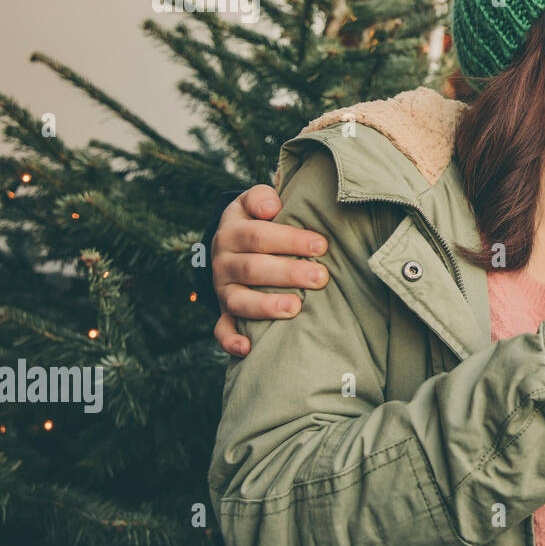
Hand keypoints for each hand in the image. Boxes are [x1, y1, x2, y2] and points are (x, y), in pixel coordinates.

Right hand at [211, 184, 330, 356]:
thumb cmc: (258, 220)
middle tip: (320, 277)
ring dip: (266, 306)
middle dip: (288, 273)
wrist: (232, 243)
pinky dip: (231, 341)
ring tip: (295, 308)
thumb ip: (261, 197)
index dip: (289, 240)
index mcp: (232, 230)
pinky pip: (222, 329)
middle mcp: (223, 260)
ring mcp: (223, 289)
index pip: (258, 235)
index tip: (321, 246)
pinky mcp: (223, 311)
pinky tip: (248, 349)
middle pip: (253, 268)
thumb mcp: (254, 201)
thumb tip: (271, 208)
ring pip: (239, 300)